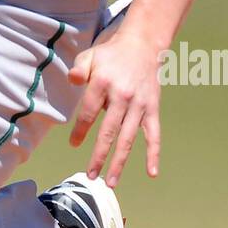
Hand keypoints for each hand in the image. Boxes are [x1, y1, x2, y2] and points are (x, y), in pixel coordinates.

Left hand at [68, 25, 161, 187]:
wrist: (143, 45)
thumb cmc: (111, 55)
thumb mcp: (91, 56)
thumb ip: (80, 69)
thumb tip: (72, 80)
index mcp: (104, 83)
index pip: (88, 113)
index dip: (80, 131)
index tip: (74, 144)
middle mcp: (123, 96)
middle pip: (109, 131)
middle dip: (99, 156)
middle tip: (90, 175)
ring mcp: (139, 105)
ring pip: (128, 138)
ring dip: (120, 161)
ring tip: (111, 182)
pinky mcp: (153, 109)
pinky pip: (154, 135)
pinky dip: (153, 154)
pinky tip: (152, 173)